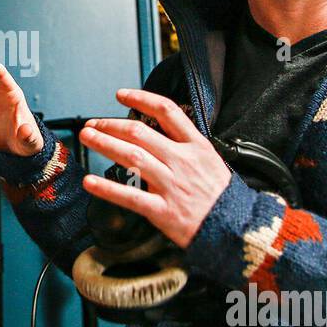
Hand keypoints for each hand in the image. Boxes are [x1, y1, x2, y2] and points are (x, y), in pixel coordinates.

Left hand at [79, 88, 230, 248]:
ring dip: (105, 144)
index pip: (166, 111)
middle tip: (92, 123)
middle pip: (140, 133)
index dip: (141, 98)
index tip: (121, 95)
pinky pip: (130, 196)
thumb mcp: (213, 162)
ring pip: (132, 157)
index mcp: (196, 146)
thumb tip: (161, 134)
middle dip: (111, 124)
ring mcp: (171, 185)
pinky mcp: (163, 210)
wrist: (238, 231)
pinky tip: (90, 181)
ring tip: (87, 137)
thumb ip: (187, 148)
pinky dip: (107, 188)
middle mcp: (182, 161)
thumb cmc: (224, 199)